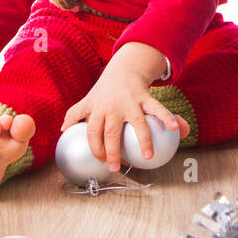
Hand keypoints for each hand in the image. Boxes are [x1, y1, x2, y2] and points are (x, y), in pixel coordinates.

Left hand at [60, 67, 189, 172]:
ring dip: (144, 140)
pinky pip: (157, 108)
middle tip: (116, 168)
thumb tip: (62, 130)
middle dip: (113, 152)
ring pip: (137, 122)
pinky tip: (175, 128)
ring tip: (148, 156)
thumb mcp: (88, 100)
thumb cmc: (105, 89)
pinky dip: (167, 117)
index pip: (92, 131)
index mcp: (98, 109)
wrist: (124, 69)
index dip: (95, 148)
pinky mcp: (145, 97)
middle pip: (111, 132)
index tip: (101, 161)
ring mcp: (130, 102)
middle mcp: (113, 106)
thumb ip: (74, 114)